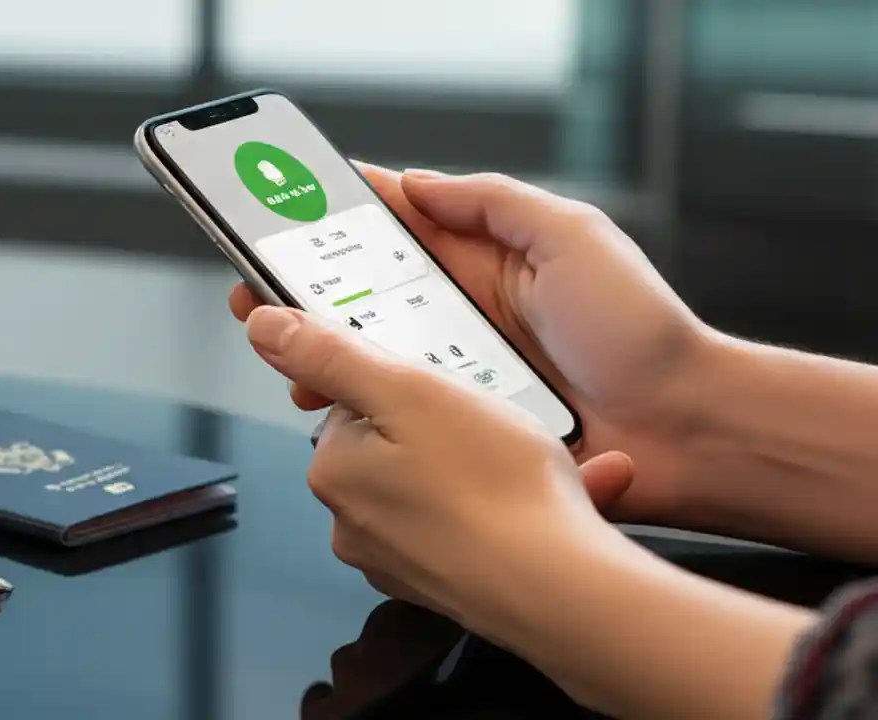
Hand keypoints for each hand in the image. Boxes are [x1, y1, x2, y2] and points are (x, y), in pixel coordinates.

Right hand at [230, 167, 713, 524]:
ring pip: (375, 359)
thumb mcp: (573, 236)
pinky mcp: (469, 426)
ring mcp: (464, 374)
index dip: (340, 222)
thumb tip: (421, 184)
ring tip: (288, 358)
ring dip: (327, 356)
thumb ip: (496, 202)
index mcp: (486, 262)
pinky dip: (366, 407)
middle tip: (259, 297)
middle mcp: (466, 315)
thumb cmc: (639, 329)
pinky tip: (334, 407)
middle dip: (311, 296)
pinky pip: (404, 413)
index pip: (399, 229)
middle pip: (369, 297)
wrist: (686, 429)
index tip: (285, 219)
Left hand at [244, 306, 635, 645]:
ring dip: (487, 465)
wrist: (561, 591)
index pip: (353, 399)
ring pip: (440, 483)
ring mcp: (400, 558)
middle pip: (395, 441)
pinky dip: (507, 505)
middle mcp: (354, 521)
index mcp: (334, 470)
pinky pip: (472, 523)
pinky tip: (552, 496)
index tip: (446, 390)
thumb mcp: (407, 391)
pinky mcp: (447, 581)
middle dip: (449, 425)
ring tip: (534, 462)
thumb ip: (330, 355)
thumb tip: (263, 328)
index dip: (407, 384)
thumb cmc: (492, 488)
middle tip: (496, 426)